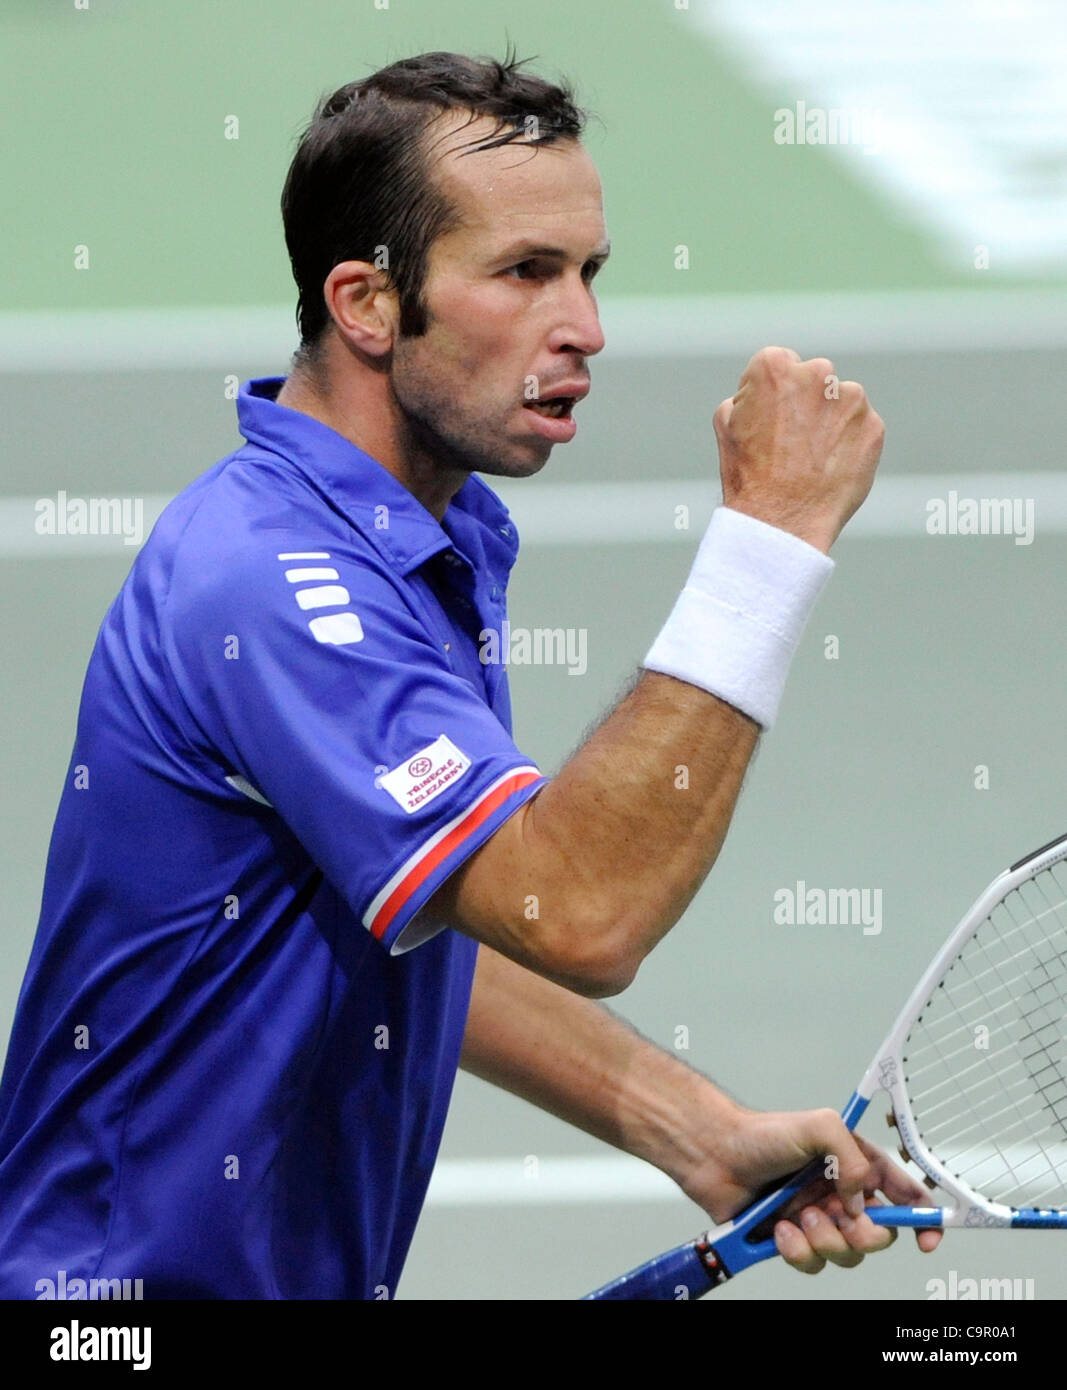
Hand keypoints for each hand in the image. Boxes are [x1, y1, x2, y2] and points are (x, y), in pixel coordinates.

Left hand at [679, 1103, 942, 1274]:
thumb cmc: (761, 1134)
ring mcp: (817, 1219)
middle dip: (863, 1234)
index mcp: (855, 1165)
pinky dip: (797, 1250)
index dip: (922, 1217)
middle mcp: (840, 1195)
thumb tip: (861, 1202)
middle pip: (879, 1234)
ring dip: (824, 1240)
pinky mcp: (793, 1240)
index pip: (902, 1193)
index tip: (927, 1236)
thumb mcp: (818, 1126)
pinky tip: (781, 1229)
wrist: (715, 1156)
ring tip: (798, 1215)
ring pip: (847, 1255)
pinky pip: (812, 1264)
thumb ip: (852, 1158)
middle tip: (837, 1216)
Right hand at [713, 346, 884, 553]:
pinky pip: (861, 428)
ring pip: (842, 402)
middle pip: (815, 378)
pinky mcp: (874, 427)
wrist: (782, 521)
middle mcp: (818, 373)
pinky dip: (849, 444)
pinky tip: (829, 468)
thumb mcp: (726, 425)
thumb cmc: (749, 476)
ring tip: (810, 460)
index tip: (768, 420)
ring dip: (831, 422)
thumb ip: (748, 395)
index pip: (779, 363)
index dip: (771, 394)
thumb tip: (761, 394)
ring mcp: (851, 400)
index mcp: (775, 366)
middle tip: (791, 442)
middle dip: (806, 402)